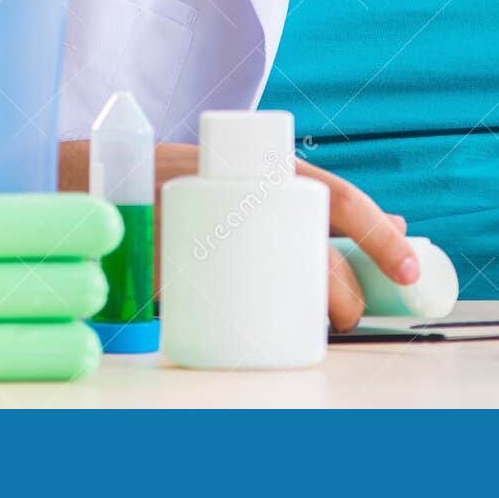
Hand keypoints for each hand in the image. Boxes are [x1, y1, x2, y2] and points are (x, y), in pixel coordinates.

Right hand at [57, 138, 416, 331]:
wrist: (90, 176)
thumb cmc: (185, 177)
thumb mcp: (251, 174)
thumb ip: (312, 197)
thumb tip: (392, 223)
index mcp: (267, 167)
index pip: (338, 198)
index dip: (379, 235)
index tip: (408, 267)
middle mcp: (242, 193)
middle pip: (312, 255)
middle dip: (343, 297)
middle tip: (349, 315)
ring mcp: (206, 229)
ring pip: (277, 287)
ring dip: (306, 315)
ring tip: (310, 327)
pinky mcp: (172, 268)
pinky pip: (222, 305)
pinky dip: (246, 324)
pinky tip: (253, 330)